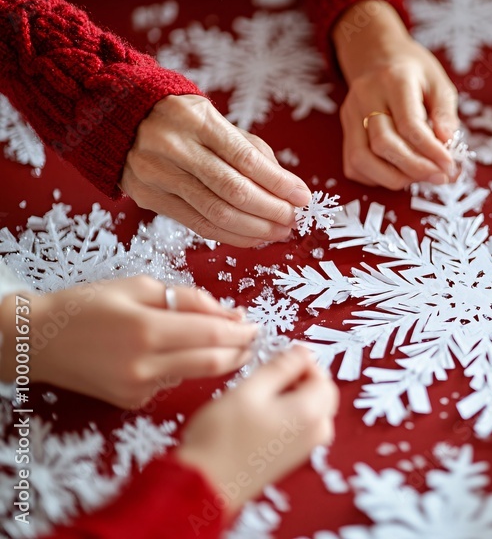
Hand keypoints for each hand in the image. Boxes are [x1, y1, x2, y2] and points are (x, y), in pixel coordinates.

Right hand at [0, 276, 256, 407]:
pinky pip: (173, 382)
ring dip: (218, 359)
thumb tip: (231, 313)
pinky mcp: (132, 401)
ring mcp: (138, 387)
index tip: (256, 325)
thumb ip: (189, 299)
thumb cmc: (88, 305)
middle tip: (251, 337)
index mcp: (146, 328)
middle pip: (214, 362)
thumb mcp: (139, 286)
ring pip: (197, 373)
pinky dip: (185, 368)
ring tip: (223, 341)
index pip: (213, 334)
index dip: (242, 331)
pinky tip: (177, 355)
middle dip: (241, 350)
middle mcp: (144, 364)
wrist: (39, 340)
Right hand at [122, 95, 310, 246]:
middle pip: (232, 191)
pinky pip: (196, 225)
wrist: (120, 115)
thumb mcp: (216, 120)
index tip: (303, 197)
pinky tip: (251, 237)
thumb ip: (251, 151)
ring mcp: (156, 173)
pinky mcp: (148, 196)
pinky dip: (229, 235)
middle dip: (270, 211)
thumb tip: (287, 188)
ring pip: (215, 213)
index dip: (279, 183)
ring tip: (277, 232)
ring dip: (254, 229)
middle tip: (292, 221)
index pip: (246, 158)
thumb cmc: (181, 119)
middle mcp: (173, 146)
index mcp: (197, 120)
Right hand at [176, 346, 337, 512]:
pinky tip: (259, 416)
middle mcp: (317, 433)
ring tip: (259, 395)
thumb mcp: (249, 390)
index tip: (280, 356)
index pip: (323, 376)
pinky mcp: (293, 458)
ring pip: (311, 409)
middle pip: (321, 393)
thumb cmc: (222, 439)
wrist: (203, 485)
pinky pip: (301, 425)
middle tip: (268, 374)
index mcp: (312, 413)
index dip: (303, 361)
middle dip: (299, 378)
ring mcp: (307, 448)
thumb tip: (302, 351)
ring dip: (292, 396)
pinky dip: (287, 414)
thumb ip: (281, 367)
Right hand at [334, 0, 457, 189]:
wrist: (378, 55)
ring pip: (361, 158)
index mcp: (394, 80)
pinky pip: (353, 164)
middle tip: (440, 177)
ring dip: (394, 178)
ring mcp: (350, 114)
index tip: (449, 166)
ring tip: (419, 177)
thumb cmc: (414, 72)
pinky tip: (398, 173)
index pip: (409, 124)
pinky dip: (376, 178)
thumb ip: (445, 114)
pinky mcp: (344, 129)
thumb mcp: (439, 83)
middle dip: (414, 168)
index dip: (430, 151)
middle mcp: (366, 96)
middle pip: (383, 144)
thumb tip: (447, 143)